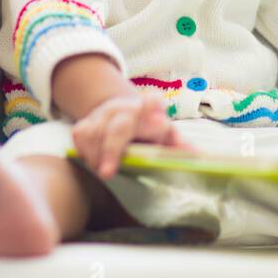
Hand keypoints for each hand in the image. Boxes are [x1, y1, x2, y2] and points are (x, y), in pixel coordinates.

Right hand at [71, 94, 198, 179]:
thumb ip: (178, 147)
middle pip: (118, 126)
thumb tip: (197, 157)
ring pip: (94, 131)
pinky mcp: (87, 120)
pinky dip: (85, 152)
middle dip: (112, 149)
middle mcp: (126, 107)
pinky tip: (94, 162)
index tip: (158, 118)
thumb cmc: (150, 132)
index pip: (153, 104)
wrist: (122, 115)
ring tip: (104, 171)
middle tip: (107, 173)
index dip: (154, 110)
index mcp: (151, 109)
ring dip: (96, 156)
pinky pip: (80, 136)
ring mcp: (104, 112)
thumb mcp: (167, 138)